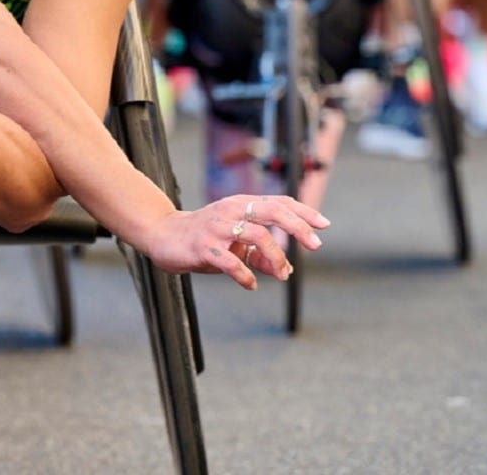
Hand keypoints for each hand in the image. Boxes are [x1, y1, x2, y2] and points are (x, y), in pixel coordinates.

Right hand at [146, 194, 329, 289]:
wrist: (163, 235)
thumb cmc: (202, 236)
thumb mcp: (234, 242)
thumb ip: (258, 254)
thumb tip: (285, 269)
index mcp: (241, 204)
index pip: (279, 202)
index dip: (303, 212)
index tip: (324, 225)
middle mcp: (231, 210)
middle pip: (273, 211)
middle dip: (298, 227)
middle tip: (315, 245)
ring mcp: (217, 227)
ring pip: (257, 235)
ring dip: (275, 257)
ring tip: (281, 274)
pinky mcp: (203, 246)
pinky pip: (231, 262)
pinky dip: (245, 275)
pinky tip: (250, 284)